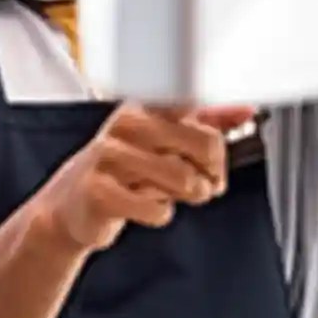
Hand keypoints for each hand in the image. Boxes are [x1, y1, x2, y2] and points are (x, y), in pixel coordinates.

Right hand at [36, 103, 253, 252]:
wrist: (72, 202)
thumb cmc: (123, 169)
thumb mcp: (161, 139)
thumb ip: (204, 122)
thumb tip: (245, 109)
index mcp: (145, 106)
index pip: (196, 103)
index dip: (216, 133)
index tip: (216, 150)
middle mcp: (126, 125)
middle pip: (205, 144)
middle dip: (213, 173)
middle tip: (203, 182)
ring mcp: (109, 157)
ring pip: (184, 178)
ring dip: (191, 195)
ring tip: (177, 195)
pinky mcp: (99, 192)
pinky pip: (158, 210)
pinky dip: (160, 214)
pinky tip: (146, 206)